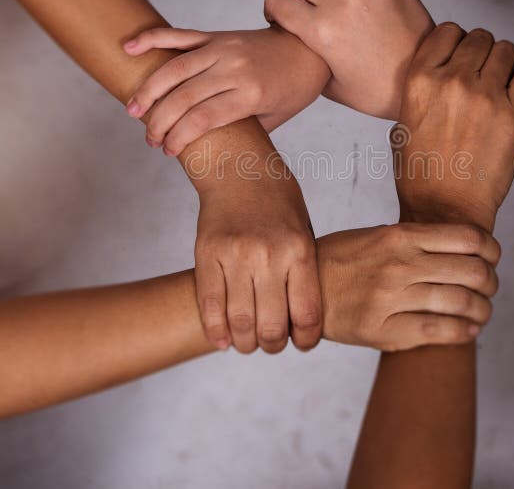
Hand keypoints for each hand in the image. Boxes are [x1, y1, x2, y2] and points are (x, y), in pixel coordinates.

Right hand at [123, 25, 329, 155]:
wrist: (309, 49)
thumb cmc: (293, 89)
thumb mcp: (274, 117)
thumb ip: (242, 129)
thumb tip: (208, 148)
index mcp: (251, 93)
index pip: (203, 118)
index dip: (179, 137)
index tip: (168, 151)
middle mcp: (234, 68)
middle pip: (184, 96)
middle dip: (160, 121)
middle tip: (150, 139)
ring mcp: (223, 48)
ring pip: (174, 68)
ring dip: (149, 90)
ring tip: (133, 111)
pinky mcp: (217, 36)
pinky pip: (179, 35)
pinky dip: (152, 39)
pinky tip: (128, 48)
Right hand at [191, 136, 320, 353]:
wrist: (239, 168)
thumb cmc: (277, 202)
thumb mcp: (304, 232)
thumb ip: (301, 274)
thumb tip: (298, 323)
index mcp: (300, 250)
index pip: (306, 315)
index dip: (306, 340)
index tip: (302, 342)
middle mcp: (268, 255)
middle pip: (271, 326)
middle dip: (273, 345)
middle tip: (272, 344)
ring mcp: (235, 255)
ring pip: (239, 322)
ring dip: (246, 343)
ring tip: (249, 342)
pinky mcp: (206, 254)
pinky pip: (209, 305)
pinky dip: (216, 331)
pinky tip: (224, 339)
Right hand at [264, 0, 433, 119]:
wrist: (422, 81)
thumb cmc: (377, 90)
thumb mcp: (329, 86)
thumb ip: (305, 57)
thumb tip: (289, 36)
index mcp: (322, 32)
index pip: (278, 2)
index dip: (272, 10)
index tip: (279, 18)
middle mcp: (342, 3)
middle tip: (300, 5)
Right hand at [318, 222, 500, 350]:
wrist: (301, 288)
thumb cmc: (343, 260)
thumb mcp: (378, 235)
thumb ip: (418, 241)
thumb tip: (468, 250)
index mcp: (401, 236)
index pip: (468, 238)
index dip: (492, 250)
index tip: (493, 259)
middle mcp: (399, 264)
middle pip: (473, 271)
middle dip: (491, 282)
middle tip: (489, 288)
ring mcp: (391, 298)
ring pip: (460, 303)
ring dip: (483, 310)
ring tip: (483, 312)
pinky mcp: (382, 330)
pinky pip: (438, 332)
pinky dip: (464, 332)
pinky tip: (469, 330)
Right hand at [394, 23, 513, 229]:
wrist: (445, 210)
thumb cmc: (420, 172)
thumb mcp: (403, 122)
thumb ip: (422, 88)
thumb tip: (441, 67)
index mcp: (420, 80)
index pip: (447, 31)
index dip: (457, 41)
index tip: (461, 56)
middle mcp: (453, 82)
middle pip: (479, 37)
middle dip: (482, 50)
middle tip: (484, 71)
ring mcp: (486, 96)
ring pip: (506, 49)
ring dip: (506, 60)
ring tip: (503, 79)